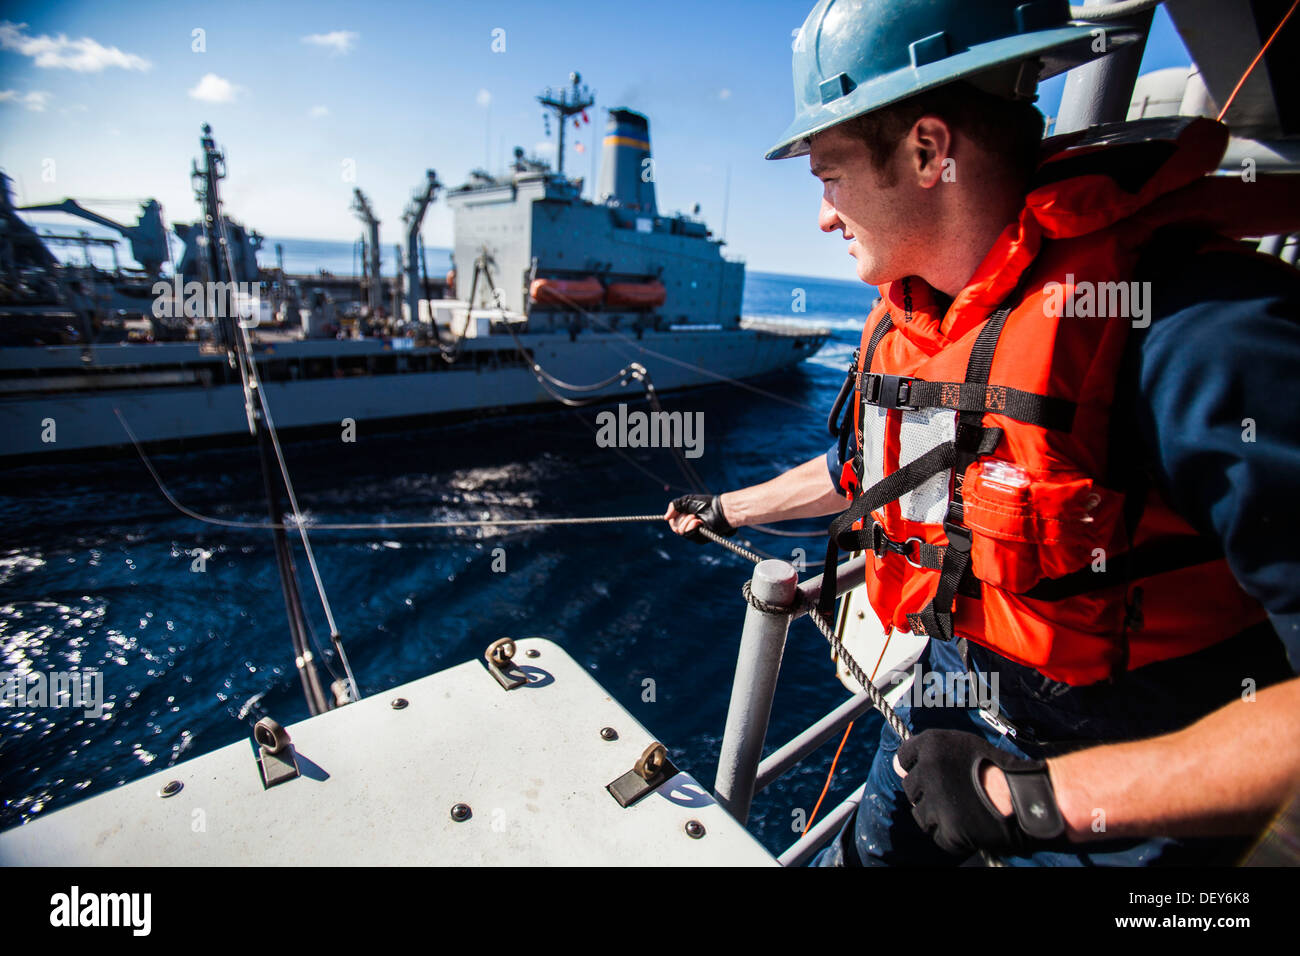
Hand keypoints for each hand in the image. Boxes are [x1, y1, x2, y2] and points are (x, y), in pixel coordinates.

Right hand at [665, 494, 735, 542]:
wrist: (719, 510)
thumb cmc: (706, 504)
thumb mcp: (686, 501)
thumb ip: (674, 506)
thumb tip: (665, 518)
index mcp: (686, 518)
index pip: (672, 522)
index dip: (674, 516)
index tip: (682, 510)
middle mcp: (689, 527)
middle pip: (674, 527)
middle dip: (682, 517)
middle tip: (693, 513)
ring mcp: (694, 534)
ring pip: (680, 531)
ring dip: (688, 521)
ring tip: (698, 517)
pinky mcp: (699, 539)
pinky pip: (688, 534)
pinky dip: (692, 525)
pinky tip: (700, 522)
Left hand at [894, 729, 1065, 855]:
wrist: (1025, 796)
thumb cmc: (997, 768)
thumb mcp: (964, 746)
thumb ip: (930, 752)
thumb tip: (897, 766)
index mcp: (932, 744)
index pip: (904, 758)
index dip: (917, 767)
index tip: (932, 774)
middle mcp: (928, 770)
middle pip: (910, 787)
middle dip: (927, 792)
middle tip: (953, 794)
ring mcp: (936, 800)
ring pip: (920, 813)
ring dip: (936, 814)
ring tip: (963, 808)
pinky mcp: (947, 828)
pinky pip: (937, 834)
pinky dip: (950, 833)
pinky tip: (968, 823)